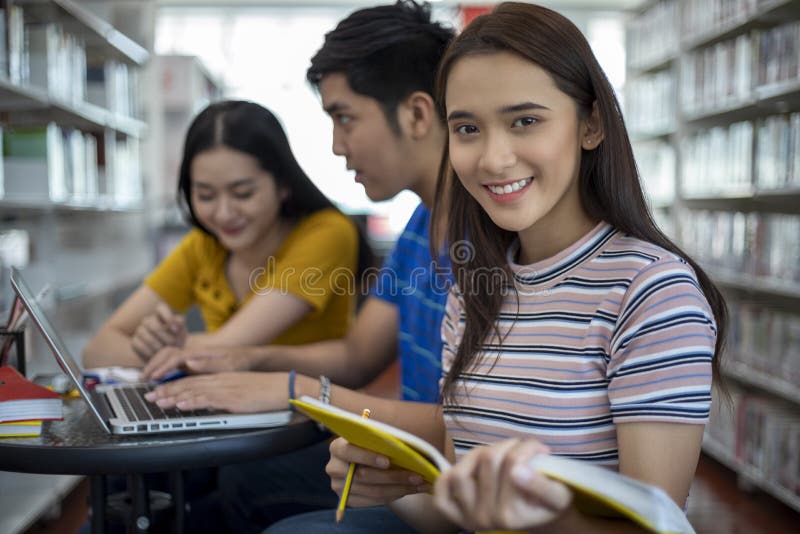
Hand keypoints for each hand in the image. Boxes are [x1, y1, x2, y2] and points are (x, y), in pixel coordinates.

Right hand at [131, 304, 186, 360]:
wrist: (168, 355)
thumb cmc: (177, 339)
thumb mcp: (182, 331)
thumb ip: (180, 323)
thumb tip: (176, 322)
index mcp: (161, 314)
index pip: (161, 308)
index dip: (168, 317)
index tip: (176, 330)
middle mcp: (149, 320)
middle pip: (152, 323)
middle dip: (164, 335)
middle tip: (173, 344)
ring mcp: (140, 330)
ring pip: (144, 334)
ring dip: (157, 344)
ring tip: (165, 350)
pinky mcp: (135, 341)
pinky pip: (139, 344)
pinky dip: (149, 351)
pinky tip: (157, 355)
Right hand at [141, 346, 253, 380]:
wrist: (251, 357)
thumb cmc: (241, 361)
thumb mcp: (228, 365)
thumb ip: (208, 364)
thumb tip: (188, 362)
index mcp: (200, 352)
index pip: (175, 357)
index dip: (163, 367)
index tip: (153, 377)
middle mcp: (195, 352)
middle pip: (167, 354)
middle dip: (153, 365)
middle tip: (142, 378)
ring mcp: (194, 356)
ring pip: (169, 357)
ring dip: (156, 366)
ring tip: (146, 378)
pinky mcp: (195, 361)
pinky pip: (174, 363)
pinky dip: (164, 369)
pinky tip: (159, 378)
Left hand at [143, 372, 289, 412]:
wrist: (284, 387)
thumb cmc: (267, 391)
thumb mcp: (241, 392)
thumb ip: (224, 397)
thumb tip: (210, 405)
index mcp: (222, 378)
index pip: (192, 381)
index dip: (174, 386)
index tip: (159, 392)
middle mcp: (221, 380)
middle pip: (189, 385)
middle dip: (167, 391)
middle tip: (150, 398)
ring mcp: (226, 388)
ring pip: (194, 391)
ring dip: (174, 397)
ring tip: (159, 402)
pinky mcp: (232, 397)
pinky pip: (209, 399)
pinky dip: (193, 401)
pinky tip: (182, 405)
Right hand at [326, 437, 430, 506]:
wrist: (364, 460)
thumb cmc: (372, 443)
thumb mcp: (373, 436)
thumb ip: (381, 438)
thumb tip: (404, 443)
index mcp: (337, 447)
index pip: (348, 451)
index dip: (368, 457)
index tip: (388, 461)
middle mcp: (334, 467)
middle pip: (363, 475)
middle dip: (393, 476)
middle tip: (416, 476)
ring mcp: (339, 486)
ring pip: (372, 491)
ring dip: (399, 488)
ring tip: (419, 483)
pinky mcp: (348, 500)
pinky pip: (373, 501)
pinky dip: (393, 495)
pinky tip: (408, 489)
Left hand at [433, 438, 571, 531]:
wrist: (536, 518)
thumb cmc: (548, 503)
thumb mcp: (559, 495)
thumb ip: (542, 484)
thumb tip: (517, 470)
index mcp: (509, 517)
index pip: (513, 464)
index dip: (529, 447)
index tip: (541, 448)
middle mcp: (485, 519)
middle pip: (489, 460)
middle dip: (509, 445)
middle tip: (522, 447)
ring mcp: (467, 516)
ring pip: (464, 468)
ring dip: (482, 451)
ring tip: (500, 453)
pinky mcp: (454, 512)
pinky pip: (442, 487)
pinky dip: (450, 473)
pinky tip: (470, 466)